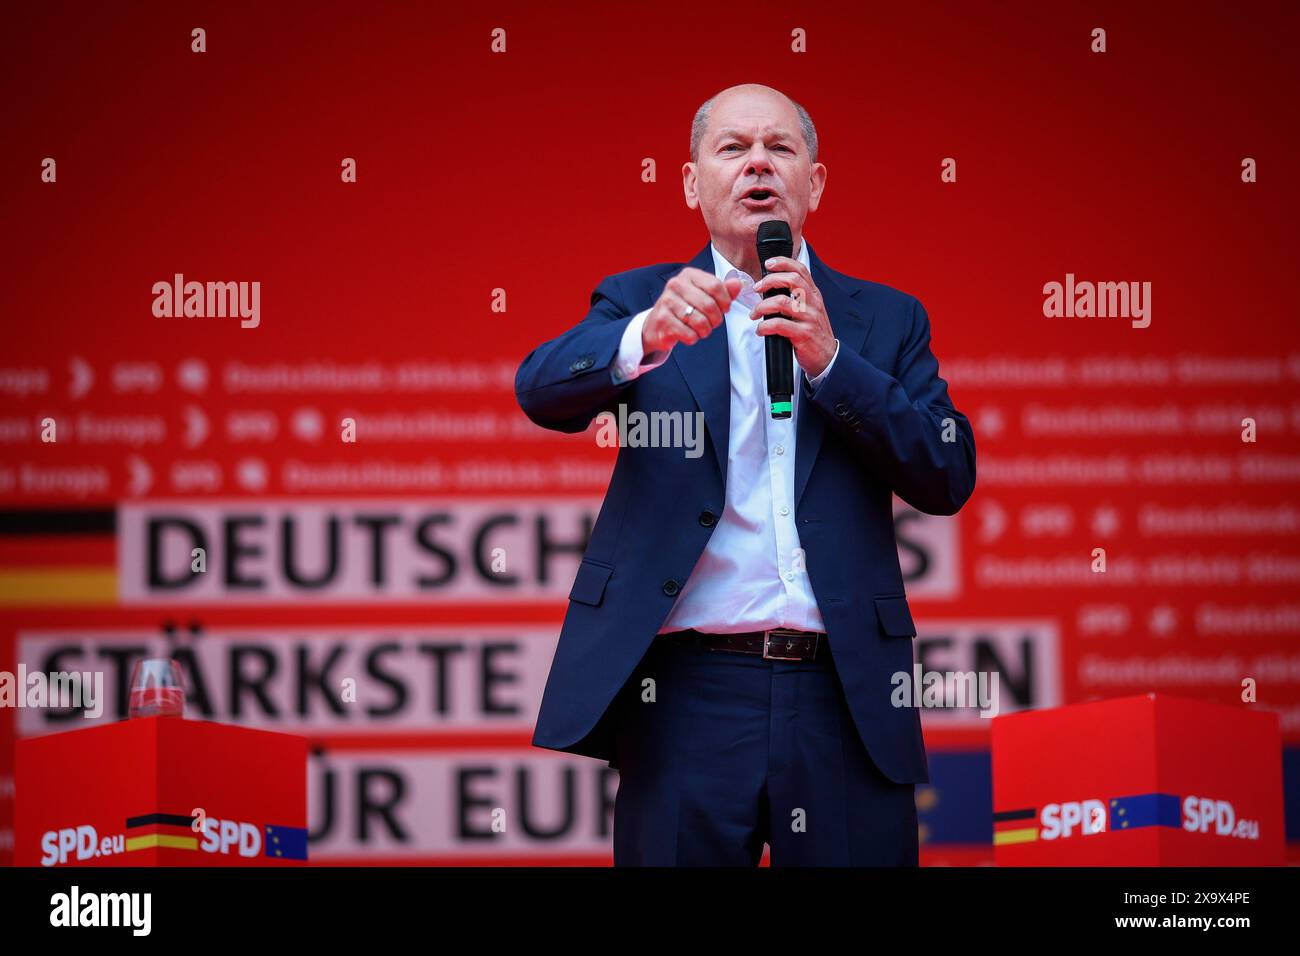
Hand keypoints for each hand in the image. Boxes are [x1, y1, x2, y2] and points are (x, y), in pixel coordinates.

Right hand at [642, 267, 744, 352]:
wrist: (657, 324)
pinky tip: (687, 334)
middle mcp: (675, 284)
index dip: (725, 302)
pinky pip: (689, 334)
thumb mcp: (705, 295)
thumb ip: (723, 290)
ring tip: (700, 329)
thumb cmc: (685, 308)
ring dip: (705, 331)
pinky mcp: (662, 320)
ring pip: (700, 322)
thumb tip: (737, 284)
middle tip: (713, 323)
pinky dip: (692, 338)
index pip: (716, 286)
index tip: (725, 309)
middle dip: (716, 320)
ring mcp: (666, 302)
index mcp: (689, 275)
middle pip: (709, 305)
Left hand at [749, 256, 836, 377]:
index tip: (768, 264)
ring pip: (782, 302)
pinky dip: (765, 326)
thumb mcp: (810, 310)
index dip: (783, 263)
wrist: (827, 357)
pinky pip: (779, 324)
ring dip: (762, 306)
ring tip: (755, 313)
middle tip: (757, 288)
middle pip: (791, 280)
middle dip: (769, 281)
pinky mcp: (803, 334)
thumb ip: (796, 297)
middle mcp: (813, 303)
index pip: (800, 270)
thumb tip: (771, 288)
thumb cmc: (814, 333)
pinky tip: (761, 330)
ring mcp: (809, 318)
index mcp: (813, 295)